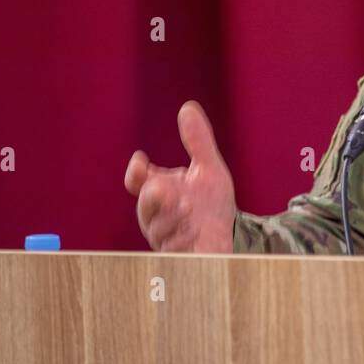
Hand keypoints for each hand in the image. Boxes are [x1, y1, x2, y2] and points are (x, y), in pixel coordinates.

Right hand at [124, 101, 236, 252]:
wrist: (227, 238)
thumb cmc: (211, 206)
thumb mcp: (209, 169)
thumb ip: (198, 141)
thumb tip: (188, 107)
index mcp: (159, 190)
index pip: (138, 180)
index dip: (136, 172)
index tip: (141, 161)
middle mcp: (156, 214)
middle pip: (144, 204)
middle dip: (152, 197)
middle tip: (163, 188)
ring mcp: (164, 236)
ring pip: (156, 228)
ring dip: (171, 218)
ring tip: (188, 209)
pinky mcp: (177, 256)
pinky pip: (172, 250)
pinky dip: (181, 240)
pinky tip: (193, 231)